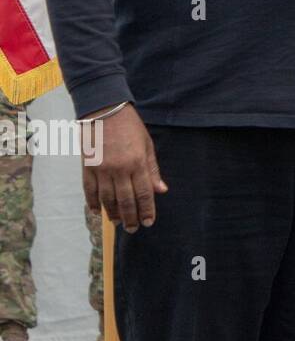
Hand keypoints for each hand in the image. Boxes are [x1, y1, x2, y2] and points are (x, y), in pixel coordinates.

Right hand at [81, 104, 166, 233]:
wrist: (105, 110)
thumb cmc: (130, 127)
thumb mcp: (147, 145)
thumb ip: (152, 170)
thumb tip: (161, 190)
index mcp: (137, 163)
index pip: (144, 193)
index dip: (147, 210)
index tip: (148, 222)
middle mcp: (119, 169)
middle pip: (125, 200)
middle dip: (130, 217)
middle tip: (133, 229)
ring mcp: (101, 170)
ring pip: (107, 199)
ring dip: (113, 213)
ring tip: (118, 223)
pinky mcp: (87, 168)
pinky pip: (89, 191)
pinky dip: (93, 203)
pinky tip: (97, 212)